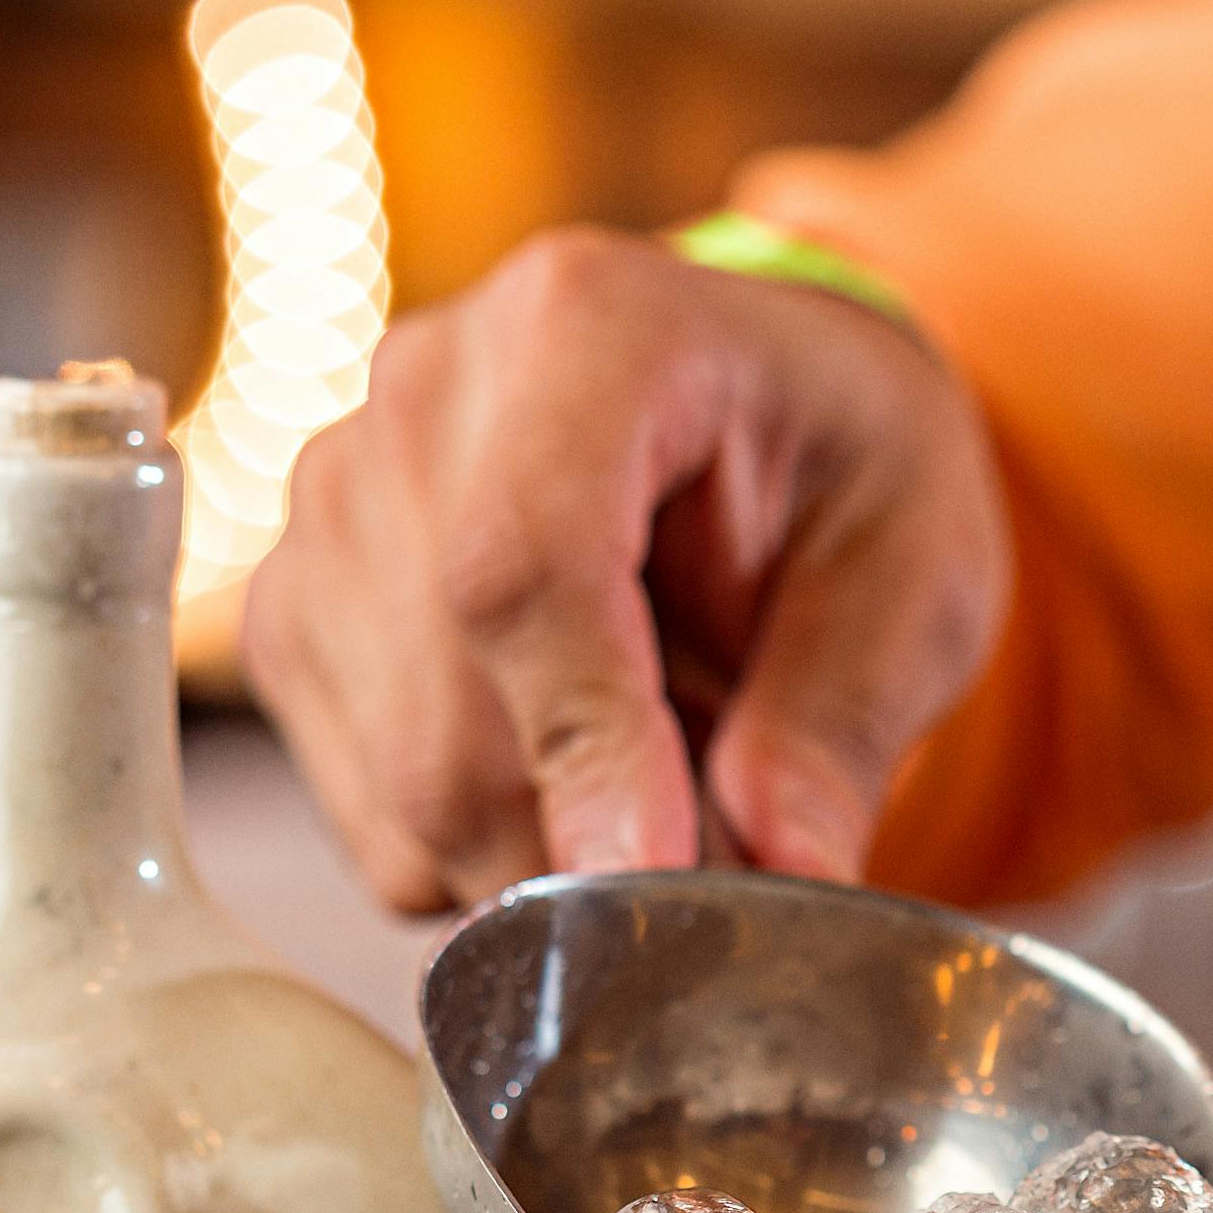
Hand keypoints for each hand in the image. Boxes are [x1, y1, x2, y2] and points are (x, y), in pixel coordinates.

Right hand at [242, 228, 1010, 908]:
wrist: (743, 410)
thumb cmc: (835, 465)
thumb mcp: (918, 570)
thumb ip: (844, 722)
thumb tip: (788, 875)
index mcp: (588, 327)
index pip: (527, 567)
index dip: (586, 754)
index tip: (659, 883)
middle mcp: (422, 394)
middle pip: (442, 717)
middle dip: (583, 856)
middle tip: (720, 886)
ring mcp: (332, 502)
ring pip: (400, 789)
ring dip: (545, 863)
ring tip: (665, 800)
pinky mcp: (293, 608)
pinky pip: (372, 819)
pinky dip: (482, 857)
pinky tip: (572, 781)